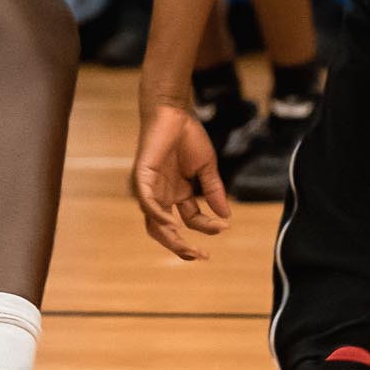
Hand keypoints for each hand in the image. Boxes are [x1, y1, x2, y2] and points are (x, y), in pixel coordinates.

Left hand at [131, 102, 230, 260]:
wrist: (174, 112)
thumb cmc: (188, 136)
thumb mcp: (206, 168)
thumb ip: (214, 191)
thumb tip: (226, 215)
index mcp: (178, 193)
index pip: (192, 220)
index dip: (207, 227)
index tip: (225, 227)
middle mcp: (164, 195)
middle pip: (168, 230)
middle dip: (182, 246)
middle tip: (201, 256)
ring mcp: (152, 188)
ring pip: (155, 223)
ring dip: (170, 238)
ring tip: (187, 247)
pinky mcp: (142, 177)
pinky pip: (147, 203)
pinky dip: (157, 215)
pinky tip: (172, 223)